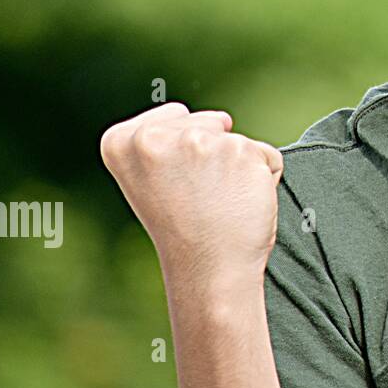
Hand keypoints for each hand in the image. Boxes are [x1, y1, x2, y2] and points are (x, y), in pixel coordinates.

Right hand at [100, 102, 283, 283]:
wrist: (208, 271)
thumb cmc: (184, 229)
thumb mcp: (153, 177)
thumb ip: (170, 141)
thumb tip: (223, 118)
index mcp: (120, 141)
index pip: (174, 116)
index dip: (184, 153)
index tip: (174, 185)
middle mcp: (152, 136)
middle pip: (208, 122)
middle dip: (213, 154)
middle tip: (199, 198)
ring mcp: (197, 141)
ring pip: (237, 139)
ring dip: (239, 167)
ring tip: (220, 202)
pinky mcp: (239, 151)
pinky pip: (267, 155)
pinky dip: (264, 177)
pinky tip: (242, 203)